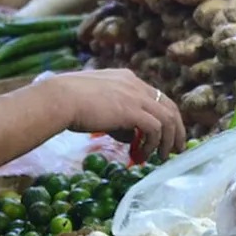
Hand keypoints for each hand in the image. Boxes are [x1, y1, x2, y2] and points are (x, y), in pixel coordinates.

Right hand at [45, 70, 185, 160]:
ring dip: (167, 141)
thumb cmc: (68, 102)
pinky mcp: (132, 111)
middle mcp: (135, 84)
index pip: (155, 97)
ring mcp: (136, 96)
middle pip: (169, 106)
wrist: (59, 99)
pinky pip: (155, 129)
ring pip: (167, 119)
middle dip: (176, 129)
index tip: (165, 134)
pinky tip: (144, 155)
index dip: (163, 116)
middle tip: (177, 147)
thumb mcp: (98, 105)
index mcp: (127, 78)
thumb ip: (117, 118)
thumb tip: (130, 135)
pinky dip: (154, 144)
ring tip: (163, 157)